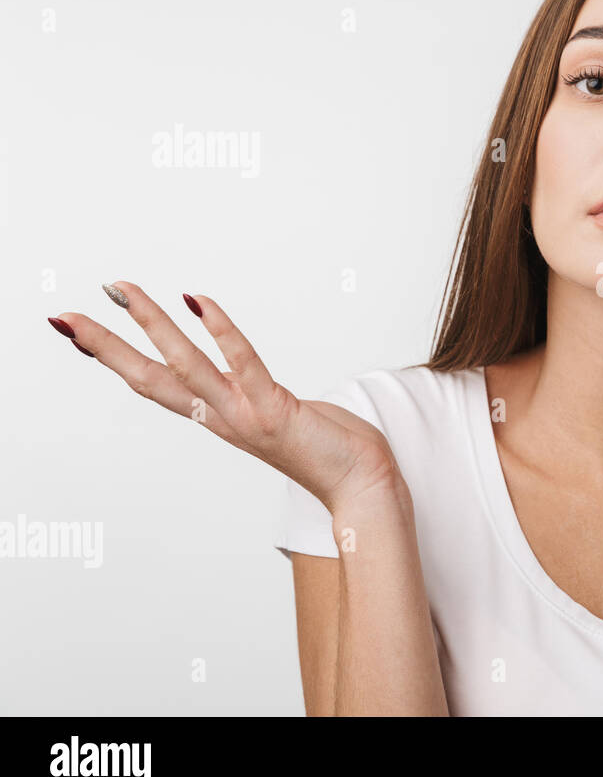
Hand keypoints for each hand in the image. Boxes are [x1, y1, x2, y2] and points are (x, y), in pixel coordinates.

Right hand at [48, 282, 399, 515]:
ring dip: (152, 325)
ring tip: (124, 290)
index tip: (78, 330)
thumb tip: (238, 368)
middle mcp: (221, 417)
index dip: (115, 357)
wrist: (362, 485)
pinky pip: (243, 364)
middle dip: (106, 346)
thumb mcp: (274, 411)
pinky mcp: (276, 409)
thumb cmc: (327, 446)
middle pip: (150, 378)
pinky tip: (198, 299)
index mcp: (218, 416)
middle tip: (65, 316)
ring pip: (185, 366)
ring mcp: (245, 414)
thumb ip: (251, 391)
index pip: (154, 383)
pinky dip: (221, 330)